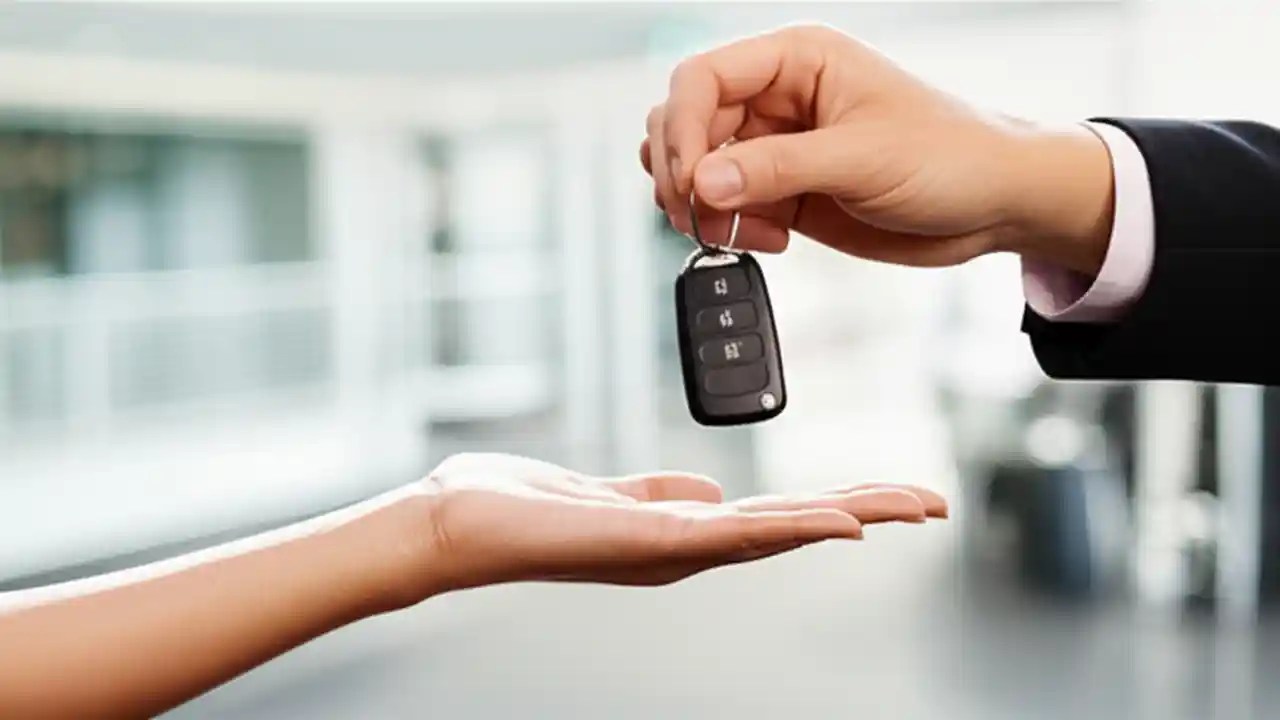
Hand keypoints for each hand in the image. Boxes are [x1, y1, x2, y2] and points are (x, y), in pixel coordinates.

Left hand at [409, 452, 944, 594]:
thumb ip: (660, 494)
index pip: (776, 517)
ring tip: (907, 506)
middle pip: (793, 528)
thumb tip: (713, 494)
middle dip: (865, 513)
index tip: (892, 495)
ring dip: (846, 516)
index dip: (838, 506)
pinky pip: (729, 534)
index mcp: (680, 533)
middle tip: (932, 503)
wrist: (455, 523)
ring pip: (777, 532)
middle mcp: (685, 550)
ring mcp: (669, 551)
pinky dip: (788, 528)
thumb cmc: (518, 508)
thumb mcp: (608, 495)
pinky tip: (833, 520)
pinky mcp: (645, 542)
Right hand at [641, 24, 1113, 275]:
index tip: (691, 179)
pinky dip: (727, 228)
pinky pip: (726, 207)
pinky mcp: (782, 193)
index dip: (683, 127)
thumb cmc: (951, 155)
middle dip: (683, 171)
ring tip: (737, 231)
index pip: (703, 79)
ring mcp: (777, 149)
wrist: (993, 206)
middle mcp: (779, 100)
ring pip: (697, 169)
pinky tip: (766, 240)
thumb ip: (777, 168)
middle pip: (687, 124)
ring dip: (700, 205)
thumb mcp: (862, 157)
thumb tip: (704, 180)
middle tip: (700, 213)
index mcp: (797, 62)